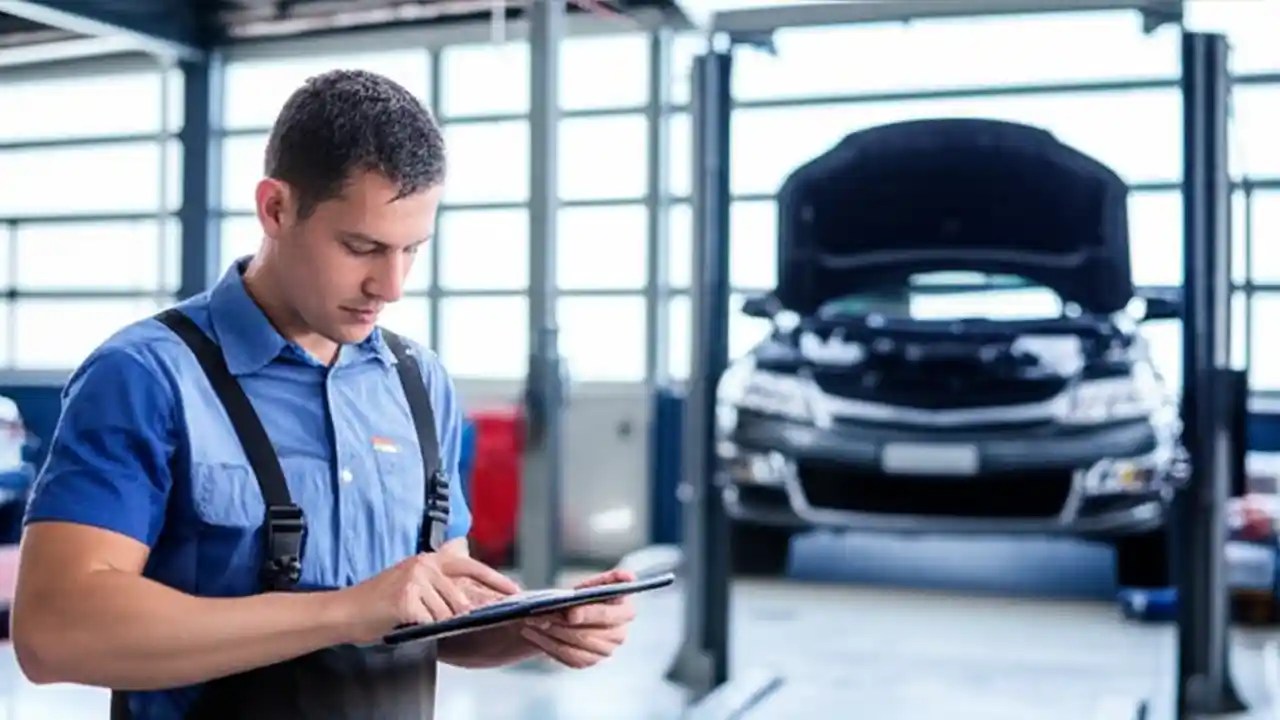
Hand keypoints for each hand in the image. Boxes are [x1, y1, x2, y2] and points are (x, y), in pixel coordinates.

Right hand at [333, 552, 519, 643]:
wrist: (346, 611)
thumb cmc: (379, 604)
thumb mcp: (412, 585)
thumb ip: (439, 586)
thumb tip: (470, 602)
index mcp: (429, 560)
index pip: (470, 566)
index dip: (495, 579)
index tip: (513, 590)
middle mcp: (425, 564)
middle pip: (460, 600)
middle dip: (452, 615)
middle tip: (427, 616)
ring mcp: (416, 579)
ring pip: (446, 613)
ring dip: (431, 622)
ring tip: (409, 616)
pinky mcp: (407, 598)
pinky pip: (429, 622)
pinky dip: (418, 627)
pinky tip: (402, 620)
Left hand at [518, 569, 637, 668]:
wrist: (568, 615)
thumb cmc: (584, 597)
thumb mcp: (595, 584)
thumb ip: (611, 578)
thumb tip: (629, 576)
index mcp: (626, 612)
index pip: (607, 615)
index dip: (589, 614)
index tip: (570, 612)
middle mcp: (620, 635)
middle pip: (587, 633)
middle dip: (560, 624)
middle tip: (538, 615)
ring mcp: (605, 651)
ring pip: (575, 645)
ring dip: (550, 633)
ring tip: (531, 621)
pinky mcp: (589, 661)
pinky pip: (568, 657)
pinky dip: (548, 645)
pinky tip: (534, 634)